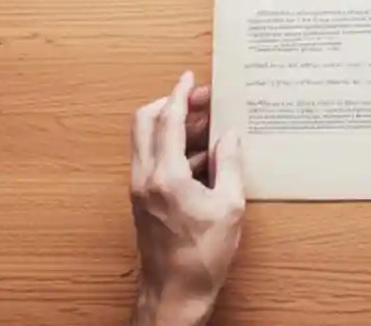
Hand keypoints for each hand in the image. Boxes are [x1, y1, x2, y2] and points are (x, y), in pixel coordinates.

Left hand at [130, 71, 244, 325]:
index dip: (180, 95)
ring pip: (146, 140)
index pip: (168, 121)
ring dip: (173, 127)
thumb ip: (231, 165)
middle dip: (171, 104)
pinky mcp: (142, 200)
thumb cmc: (202, 255)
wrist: (175, 292)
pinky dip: (173, 148)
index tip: (189, 78)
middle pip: (145, 123)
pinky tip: (203, 157)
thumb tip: (231, 136)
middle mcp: (145, 178)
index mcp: (166, 176)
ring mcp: (139, 189)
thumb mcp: (229, 207)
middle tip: (201, 100)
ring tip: (209, 127)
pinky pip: (152, 160)